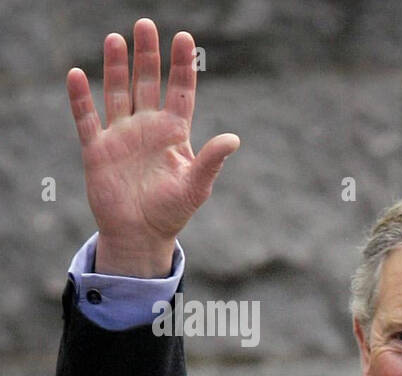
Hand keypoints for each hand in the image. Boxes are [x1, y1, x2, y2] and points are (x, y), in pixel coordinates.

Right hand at [66, 18, 238, 276]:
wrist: (140, 235)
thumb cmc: (172, 212)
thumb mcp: (196, 186)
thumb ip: (211, 161)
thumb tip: (233, 139)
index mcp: (174, 134)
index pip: (181, 92)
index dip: (181, 66)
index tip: (183, 38)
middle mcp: (147, 128)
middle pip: (147, 83)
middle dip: (147, 55)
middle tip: (145, 25)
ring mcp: (121, 136)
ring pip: (117, 92)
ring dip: (116, 67)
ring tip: (115, 39)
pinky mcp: (97, 149)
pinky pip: (86, 118)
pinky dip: (81, 98)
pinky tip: (78, 75)